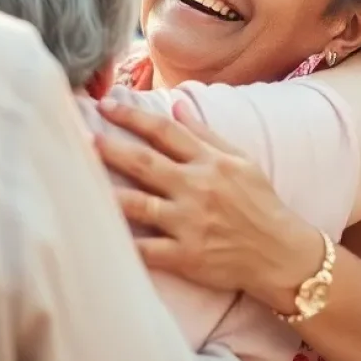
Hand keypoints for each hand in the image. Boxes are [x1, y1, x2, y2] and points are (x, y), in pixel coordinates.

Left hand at [95, 96, 324, 313]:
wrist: (281, 254)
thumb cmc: (260, 204)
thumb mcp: (240, 161)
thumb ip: (205, 134)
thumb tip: (175, 107)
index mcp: (210, 163)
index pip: (165, 132)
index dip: (133, 116)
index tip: (106, 104)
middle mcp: (197, 189)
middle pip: (145, 163)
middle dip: (110, 147)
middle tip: (80, 135)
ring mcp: (190, 224)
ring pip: (139, 204)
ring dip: (108, 192)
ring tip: (78, 181)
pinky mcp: (186, 256)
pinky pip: (147, 250)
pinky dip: (124, 244)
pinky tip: (97, 236)